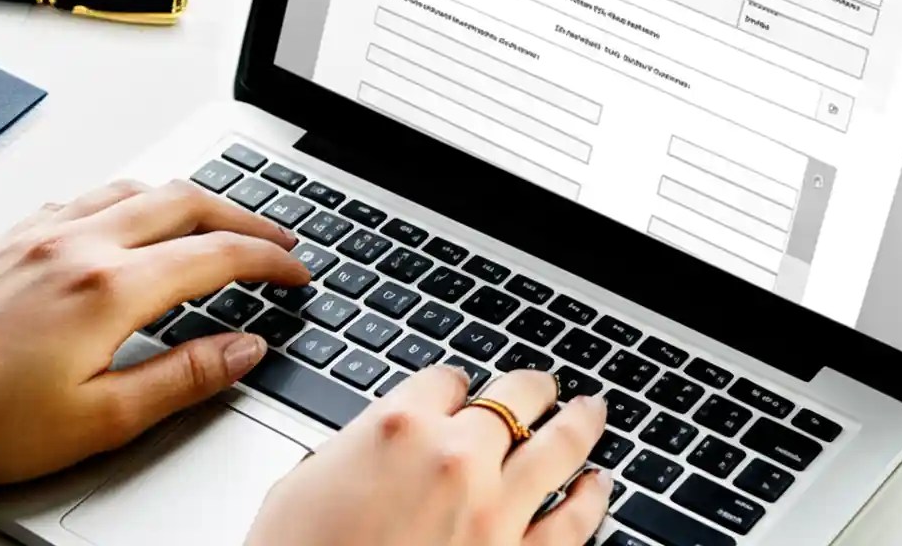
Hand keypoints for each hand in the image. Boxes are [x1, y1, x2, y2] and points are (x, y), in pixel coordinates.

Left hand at [0, 180, 309, 504]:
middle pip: (188, 202)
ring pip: (140, 187)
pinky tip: (134, 220)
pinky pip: (91, 194)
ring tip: (220, 221)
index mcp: (110, 288)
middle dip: (246, 216)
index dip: (271, 261)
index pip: (218, 254)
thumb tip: (244, 349)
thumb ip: (185, 376)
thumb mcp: (102, 418)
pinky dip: (134, 198)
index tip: (296, 273)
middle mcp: (80, 244)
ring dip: (192, 199)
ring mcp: (43, 233)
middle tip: (277, 239)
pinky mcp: (14, 236)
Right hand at [247, 366, 611, 545]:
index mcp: (397, 429)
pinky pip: (576, 520)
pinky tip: (598, 485)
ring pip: (560, 445)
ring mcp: (496, 511)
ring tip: (590, 412)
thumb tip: (375, 447)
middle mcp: (454, 458)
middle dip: (531, 389)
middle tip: (542, 388)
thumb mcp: (303, 487)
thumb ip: (353, 451)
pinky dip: (593, 497)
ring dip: (580, 422)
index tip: (460, 392)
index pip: (446, 380)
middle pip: (514, 398)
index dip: (455, 386)